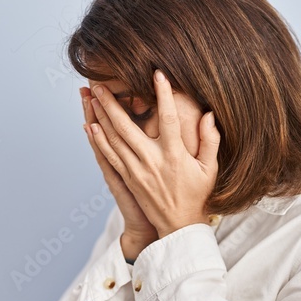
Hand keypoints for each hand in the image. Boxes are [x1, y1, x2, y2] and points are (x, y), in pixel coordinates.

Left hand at [87, 69, 219, 238]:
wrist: (179, 226)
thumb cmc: (197, 195)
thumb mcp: (210, 168)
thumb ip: (211, 140)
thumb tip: (210, 115)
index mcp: (174, 156)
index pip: (168, 119)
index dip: (163, 95)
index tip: (157, 74)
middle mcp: (152, 161)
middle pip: (127, 127)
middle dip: (111, 103)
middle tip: (100, 84)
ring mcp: (136, 171)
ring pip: (113, 139)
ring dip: (100, 116)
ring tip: (90, 97)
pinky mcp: (127, 179)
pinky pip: (109, 155)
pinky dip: (98, 140)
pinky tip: (90, 125)